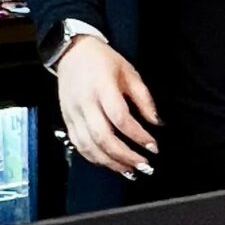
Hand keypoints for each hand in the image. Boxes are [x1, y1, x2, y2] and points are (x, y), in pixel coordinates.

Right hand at [57, 35, 160, 178]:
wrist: (72, 52)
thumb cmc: (103, 61)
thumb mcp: (130, 72)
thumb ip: (144, 99)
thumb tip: (157, 122)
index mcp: (102, 88)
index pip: (120, 118)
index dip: (137, 135)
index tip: (153, 146)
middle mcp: (85, 103)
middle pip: (103, 137)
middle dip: (125, 156)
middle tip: (144, 166)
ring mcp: (73, 113)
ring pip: (89, 146)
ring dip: (111, 163)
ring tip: (130, 171)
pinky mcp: (67, 120)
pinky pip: (79, 145)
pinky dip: (95, 158)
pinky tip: (110, 164)